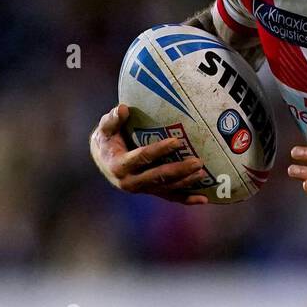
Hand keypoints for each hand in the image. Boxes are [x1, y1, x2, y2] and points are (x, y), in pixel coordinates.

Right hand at [89, 104, 209, 204]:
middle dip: (179, 170)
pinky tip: (203, 198)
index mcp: (119, 166)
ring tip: (202, 173)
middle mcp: (131, 182)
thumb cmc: (106, 140)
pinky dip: (187, 198)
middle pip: (158, 176)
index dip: (159, 150)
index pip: (142, 158)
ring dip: (186, 182)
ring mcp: (142, 189)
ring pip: (166, 188)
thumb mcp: (105, 129)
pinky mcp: (151, 192)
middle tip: (198, 162)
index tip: (176, 142)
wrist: (103, 161)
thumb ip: (112, 119)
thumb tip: (123, 108)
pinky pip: (170, 197)